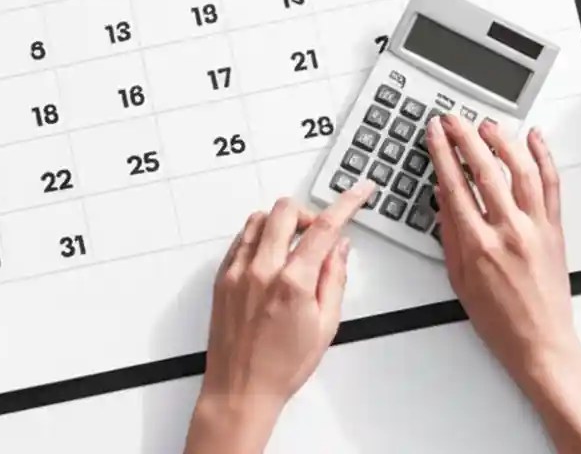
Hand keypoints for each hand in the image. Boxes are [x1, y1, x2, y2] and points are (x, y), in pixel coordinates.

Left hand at [184, 182, 374, 453]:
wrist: (241, 388)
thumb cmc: (281, 367)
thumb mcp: (325, 326)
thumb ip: (334, 279)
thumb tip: (340, 247)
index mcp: (292, 283)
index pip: (324, 228)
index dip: (346, 203)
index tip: (359, 190)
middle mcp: (261, 270)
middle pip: (285, 210)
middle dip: (308, 213)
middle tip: (319, 233)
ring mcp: (237, 272)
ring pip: (259, 219)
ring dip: (281, 224)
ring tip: (294, 248)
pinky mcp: (222, 277)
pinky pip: (240, 239)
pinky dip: (259, 238)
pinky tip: (270, 258)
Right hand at [427, 115, 580, 452]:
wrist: (540, 341)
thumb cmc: (499, 318)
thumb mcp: (458, 278)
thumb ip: (450, 234)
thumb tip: (443, 198)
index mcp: (479, 245)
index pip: (455, 186)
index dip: (442, 154)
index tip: (435, 134)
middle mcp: (509, 231)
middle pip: (485, 170)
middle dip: (466, 138)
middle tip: (455, 120)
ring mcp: (536, 228)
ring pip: (520, 171)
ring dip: (503, 142)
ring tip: (487, 125)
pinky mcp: (556, 229)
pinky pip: (552, 185)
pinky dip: (544, 158)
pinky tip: (535, 139)